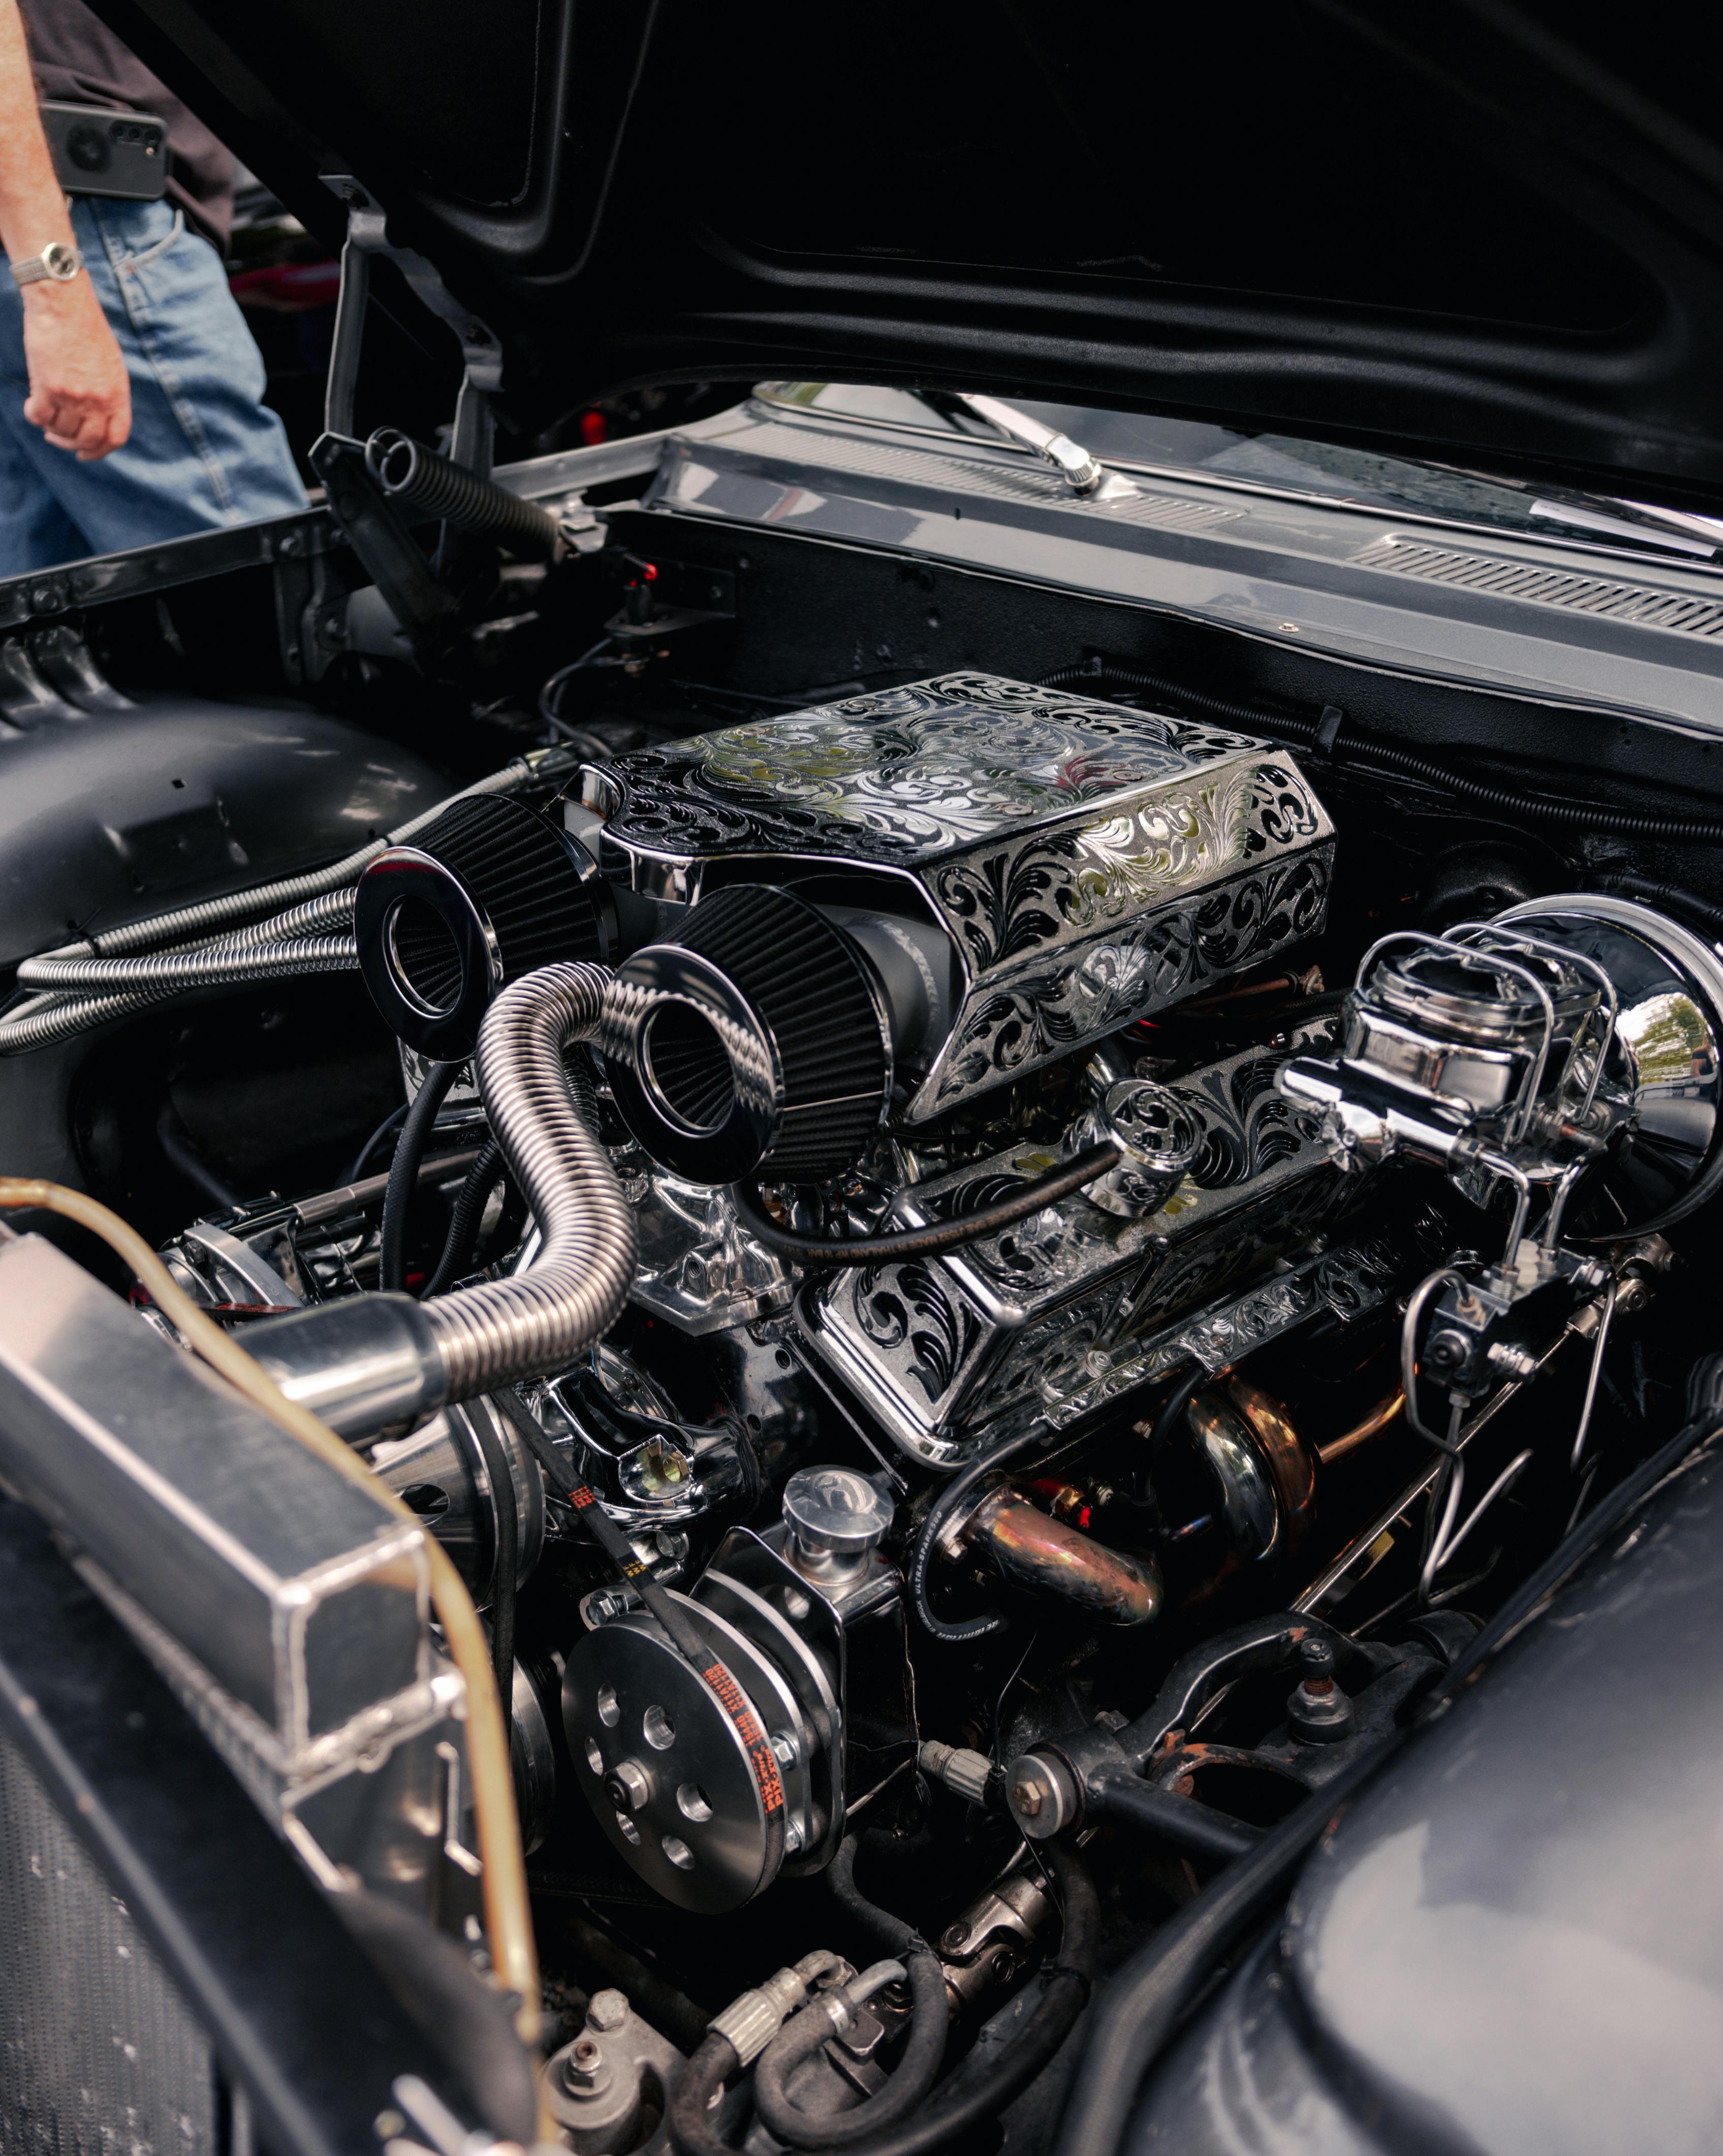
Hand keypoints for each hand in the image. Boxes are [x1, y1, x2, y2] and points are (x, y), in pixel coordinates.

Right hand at [20, 273, 130, 458]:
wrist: (64, 303)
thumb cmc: (85, 328)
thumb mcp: (110, 364)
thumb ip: (107, 392)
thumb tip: (96, 417)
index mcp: (118, 394)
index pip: (116, 437)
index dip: (100, 452)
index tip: (85, 454)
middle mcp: (99, 400)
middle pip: (87, 441)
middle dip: (70, 445)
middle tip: (56, 437)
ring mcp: (74, 396)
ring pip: (60, 430)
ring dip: (50, 426)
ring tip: (45, 411)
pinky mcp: (49, 388)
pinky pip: (39, 416)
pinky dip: (33, 415)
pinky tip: (32, 404)